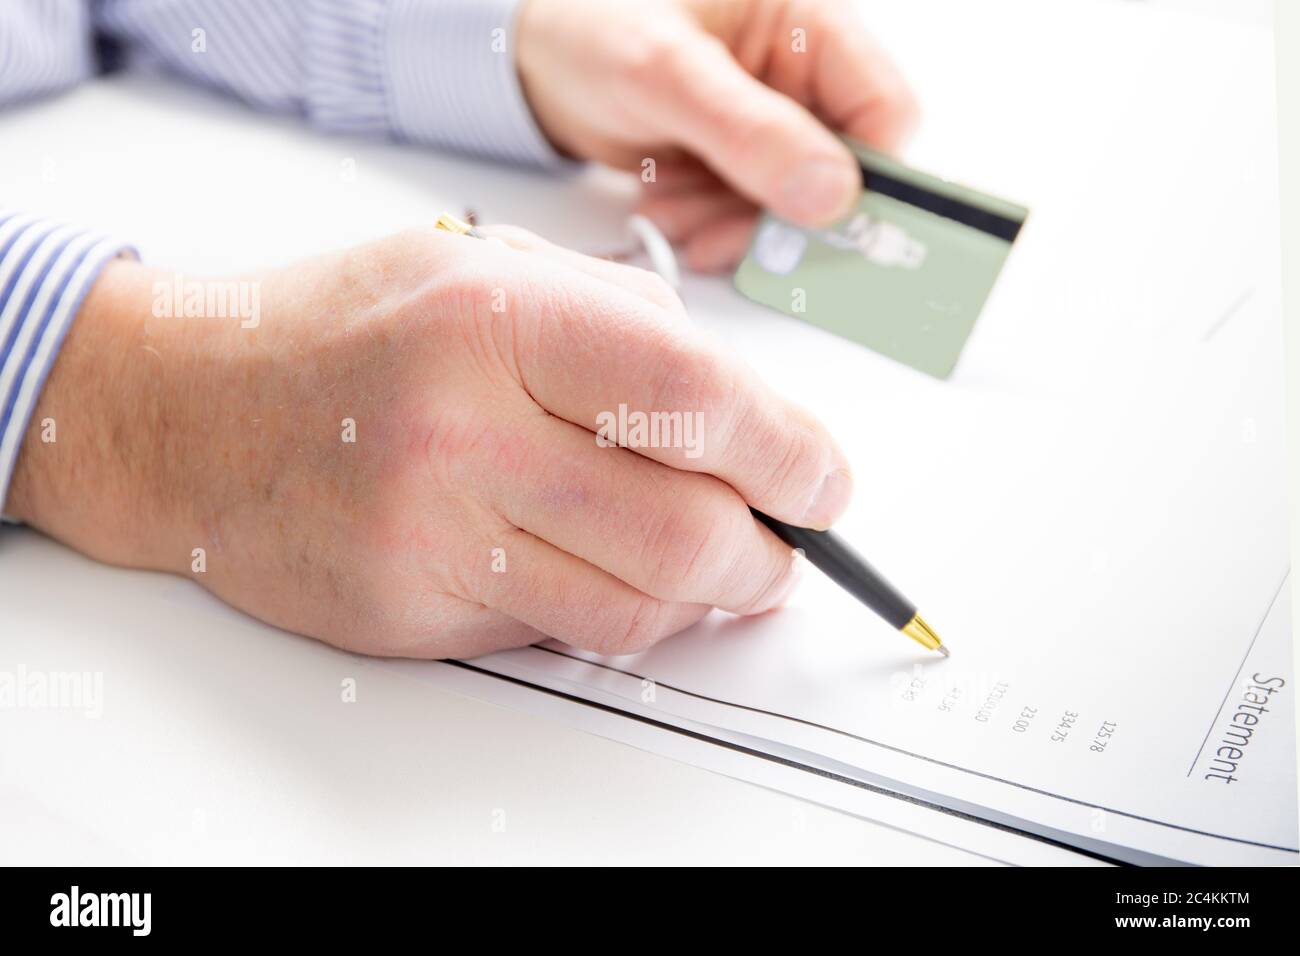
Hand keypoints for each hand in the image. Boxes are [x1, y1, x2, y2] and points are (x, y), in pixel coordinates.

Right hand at [8, 229, 851, 657]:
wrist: (190, 411)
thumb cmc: (343, 331)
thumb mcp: (482, 268)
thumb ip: (620, 322)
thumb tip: (744, 409)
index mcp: (490, 321)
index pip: (691, 399)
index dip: (788, 449)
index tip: (824, 476)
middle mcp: (457, 433)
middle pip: (681, 531)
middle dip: (769, 550)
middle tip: (788, 538)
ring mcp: (428, 538)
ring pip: (632, 610)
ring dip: (710, 598)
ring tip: (726, 565)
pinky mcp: (410, 614)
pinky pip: (557, 635)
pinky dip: (619, 613)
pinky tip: (619, 574)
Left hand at [516, 0, 917, 270]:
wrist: (525, 54)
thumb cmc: (587, 23)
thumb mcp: (666, 73)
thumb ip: (750, 132)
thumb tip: (832, 197)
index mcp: (808, 25)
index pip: (883, 112)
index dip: (867, 179)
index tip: (822, 226)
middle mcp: (799, 75)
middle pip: (840, 169)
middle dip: (782, 215)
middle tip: (724, 239)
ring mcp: (766, 121)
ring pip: (790, 203)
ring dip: (734, 226)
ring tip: (672, 217)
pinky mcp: (732, 158)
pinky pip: (745, 211)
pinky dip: (708, 222)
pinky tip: (663, 208)